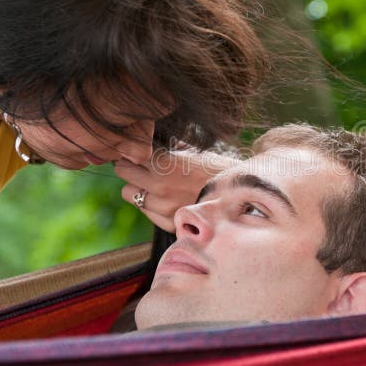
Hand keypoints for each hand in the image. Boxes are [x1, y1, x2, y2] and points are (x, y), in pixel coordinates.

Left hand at [115, 149, 237, 231]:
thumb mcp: (195, 151)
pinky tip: (165, 198)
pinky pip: (146, 211)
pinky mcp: (169, 223)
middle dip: (130, 168)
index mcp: (166, 164)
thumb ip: (169, 148)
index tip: (138, 153)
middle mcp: (161, 187)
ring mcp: (164, 208)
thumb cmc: (219, 170)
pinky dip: (150, 204)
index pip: (129, 156)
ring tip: (155, 183)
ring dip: (139, 187)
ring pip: (130, 195)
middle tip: (142, 166)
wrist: (241, 197)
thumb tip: (149, 141)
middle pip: (124, 174)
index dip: (132, 153)